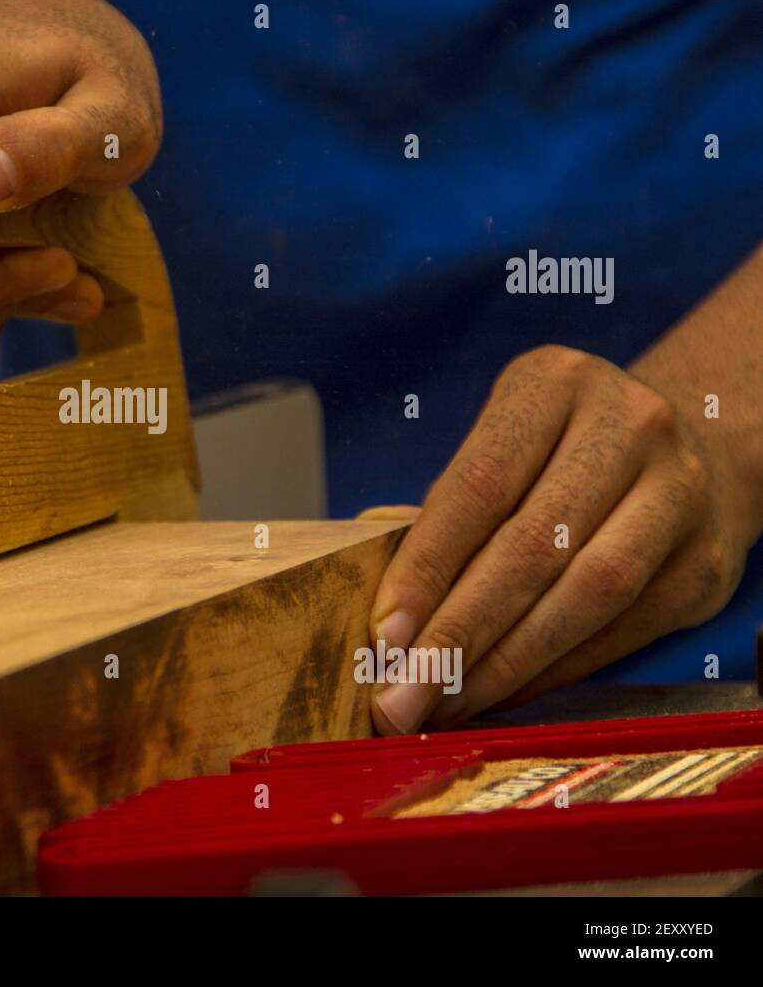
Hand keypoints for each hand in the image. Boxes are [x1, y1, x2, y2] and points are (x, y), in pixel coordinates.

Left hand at [365, 344, 752, 733]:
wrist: (694, 451)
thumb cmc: (559, 454)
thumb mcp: (505, 441)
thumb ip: (448, 506)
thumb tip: (378, 590)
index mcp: (554, 383)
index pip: (479, 485)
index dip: (427, 566)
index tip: (384, 634)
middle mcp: (629, 427)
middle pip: (532, 546)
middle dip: (458, 632)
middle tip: (404, 693)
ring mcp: (679, 494)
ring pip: (586, 594)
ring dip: (506, 662)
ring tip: (447, 701)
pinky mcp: (706, 564)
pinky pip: (622, 630)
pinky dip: (553, 669)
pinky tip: (502, 692)